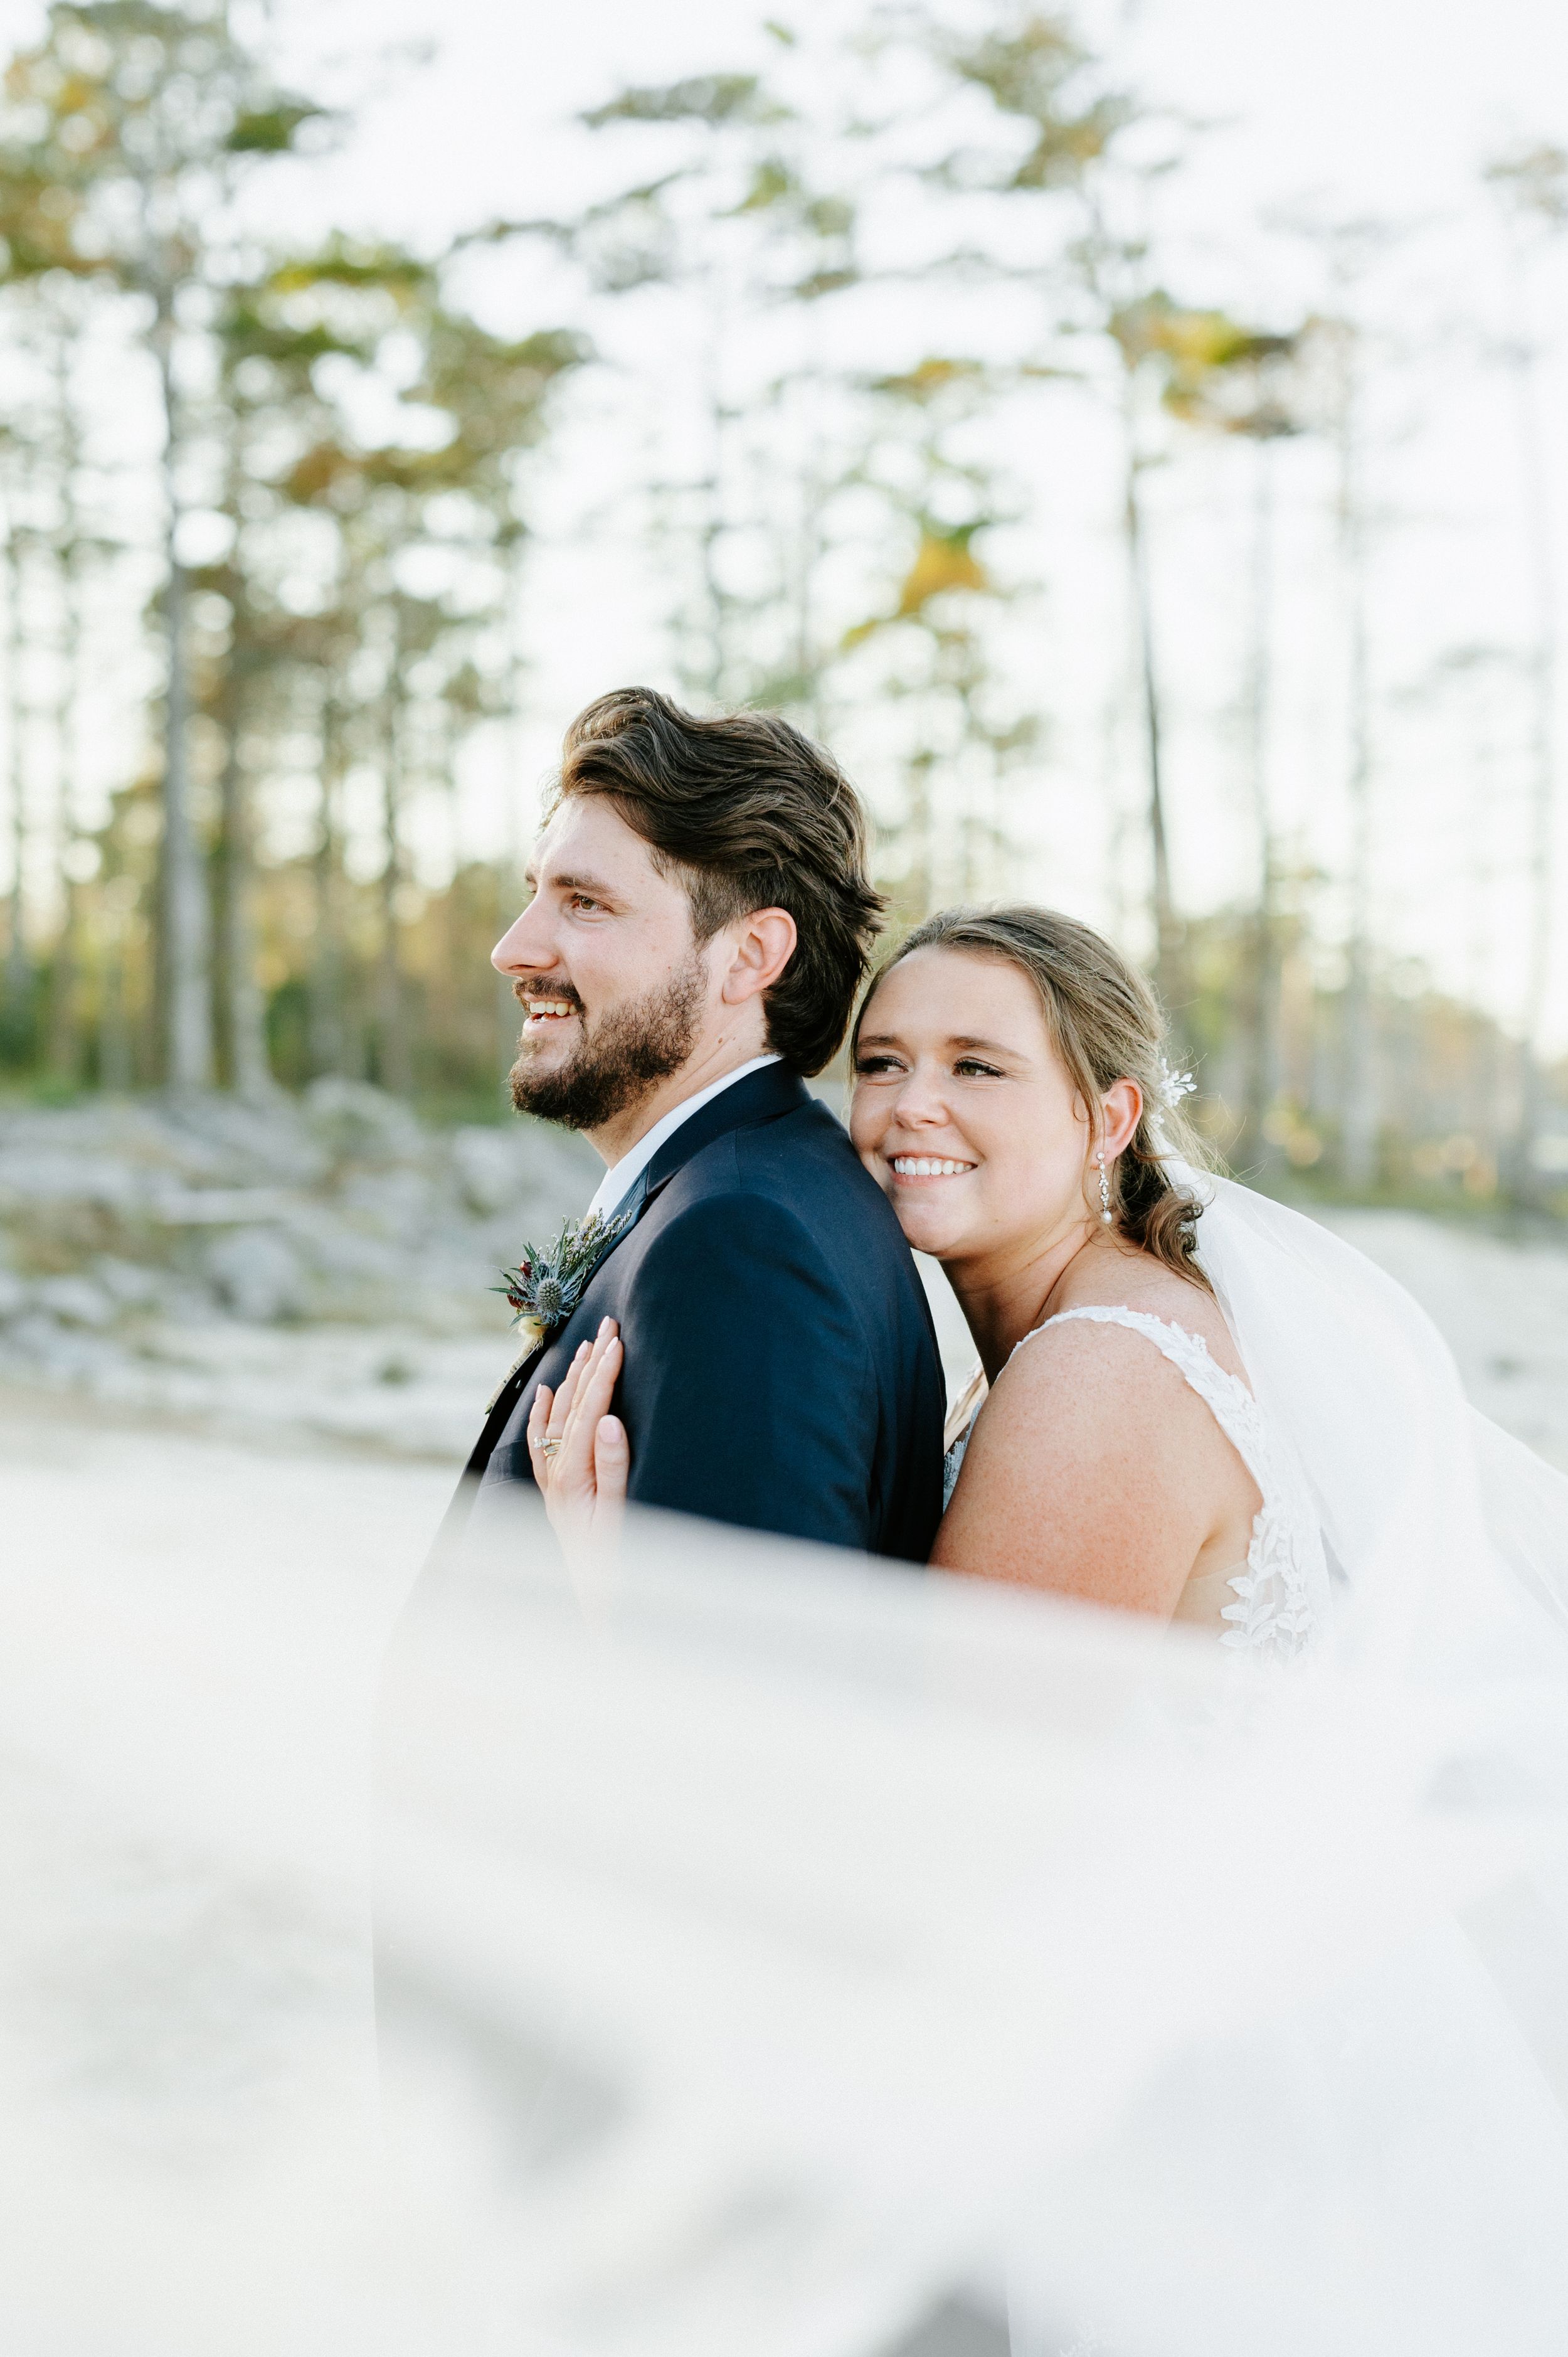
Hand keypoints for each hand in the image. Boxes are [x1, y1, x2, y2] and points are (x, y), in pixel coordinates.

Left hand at [526, 1318, 628, 1558]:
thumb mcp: (622, 1516)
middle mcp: (557, 1477)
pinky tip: (545, 1393)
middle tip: (608, 1325)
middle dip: (590, 1363)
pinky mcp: (555, 1494)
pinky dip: (543, 1415)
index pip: (591, 1411)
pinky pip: (542, 1445)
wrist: (598, 1604)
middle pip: (572, 1407)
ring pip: (556, 1419)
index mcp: (574, 1478)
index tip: (619, 1340)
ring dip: (572, 1380)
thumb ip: (614, 1467)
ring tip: (586, 1345)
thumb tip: (610, 1419)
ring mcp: (553, 1485)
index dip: (605, 1374)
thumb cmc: (617, 1564)